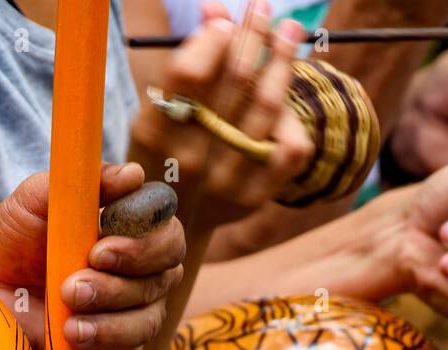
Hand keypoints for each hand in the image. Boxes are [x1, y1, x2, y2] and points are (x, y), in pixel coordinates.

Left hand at [0, 164, 185, 349]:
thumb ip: (81, 182)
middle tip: (70, 288)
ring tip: (68, 330)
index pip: (166, 238)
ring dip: (111, 328)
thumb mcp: (34, 202)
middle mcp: (135, 283)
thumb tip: (133, 174)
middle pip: (161, 284)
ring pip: (145, 327)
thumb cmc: (5, 244)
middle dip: (118, 286)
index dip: (145, 242)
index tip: (101, 247)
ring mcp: (122, 326)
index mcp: (126, 240)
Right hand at [129, 2, 313, 228]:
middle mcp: (190, 160)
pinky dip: (292, 115)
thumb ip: (188, 61)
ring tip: (289, 31)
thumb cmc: (166, 152)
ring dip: (283, 59)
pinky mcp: (254, 197)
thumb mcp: (160, 110)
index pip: (190, 73)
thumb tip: (215, 9)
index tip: (224, 21)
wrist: (171, 228)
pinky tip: (287, 93)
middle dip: (253, 34)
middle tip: (262, 8)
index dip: (213, 38)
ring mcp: (225, 182)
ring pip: (268, 106)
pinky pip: (290, 145)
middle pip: (234, 81)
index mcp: (155, 134)